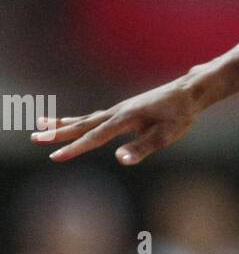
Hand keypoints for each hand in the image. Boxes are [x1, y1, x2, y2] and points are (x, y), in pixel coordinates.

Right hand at [30, 75, 204, 165]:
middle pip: (82, 125)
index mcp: (125, 119)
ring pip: (85, 118)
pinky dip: (80, 120)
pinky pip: (95, 117)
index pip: (95, 137)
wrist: (188, 93)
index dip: (74, 148)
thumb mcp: (166, 136)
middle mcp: (118, 112)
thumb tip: (120, 160)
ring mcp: (119, 110)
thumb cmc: (180, 116)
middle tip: (34, 138)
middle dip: (58, 133)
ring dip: (63, 123)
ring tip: (41, 124)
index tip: (55, 157)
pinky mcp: (123, 111)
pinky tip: (73, 123)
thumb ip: (142, 148)